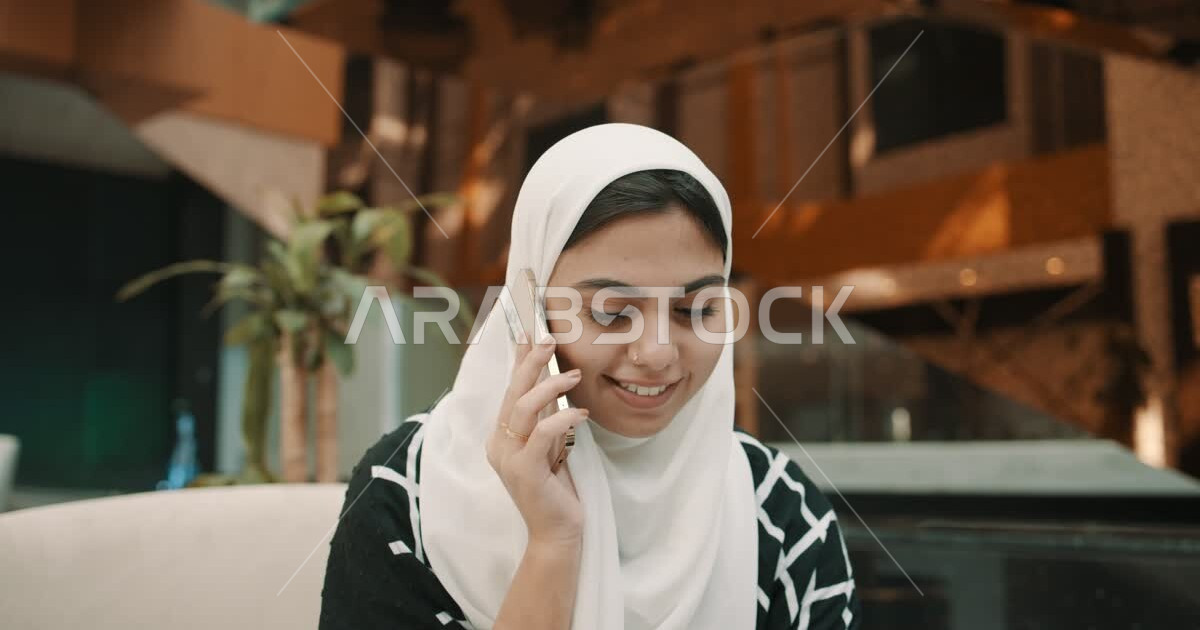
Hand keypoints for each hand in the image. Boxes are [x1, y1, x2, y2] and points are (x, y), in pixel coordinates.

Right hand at [486, 334, 589, 544]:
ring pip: (523, 407)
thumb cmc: (557, 487)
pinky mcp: (525, 471)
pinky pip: (542, 434)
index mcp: (503, 435)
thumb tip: (552, 380)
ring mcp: (509, 458)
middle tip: (550, 340)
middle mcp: (499, 443)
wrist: (557, 532)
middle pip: (513, 391)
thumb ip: (547, 415)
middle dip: (531, 361)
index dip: (518, 360)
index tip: (528, 331)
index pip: (511, 389)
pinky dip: (562, 418)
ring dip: (550, 386)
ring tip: (575, 376)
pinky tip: (581, 413)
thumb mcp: (551, 444)